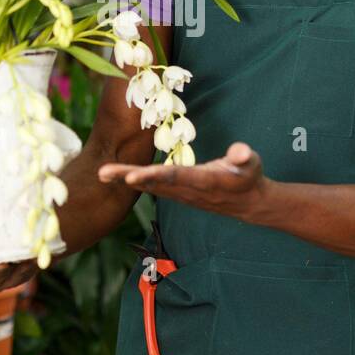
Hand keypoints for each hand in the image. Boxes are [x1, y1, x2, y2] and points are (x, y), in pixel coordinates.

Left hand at [96, 141, 266, 220]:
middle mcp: (187, 190)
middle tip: (104, 173)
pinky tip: (115, 175)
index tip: (132, 176)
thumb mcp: (252, 165)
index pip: (175, 178)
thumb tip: (240, 151)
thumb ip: (244, 157)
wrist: (247, 203)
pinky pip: (152, 185)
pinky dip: (133, 180)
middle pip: (154, 183)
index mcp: (204, 181)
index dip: (154, 176)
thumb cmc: (249, 177)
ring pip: (149, 185)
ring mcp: (180, 193)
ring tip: (101, 173)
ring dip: (125, 179)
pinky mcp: (176, 192)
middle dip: (129, 177)